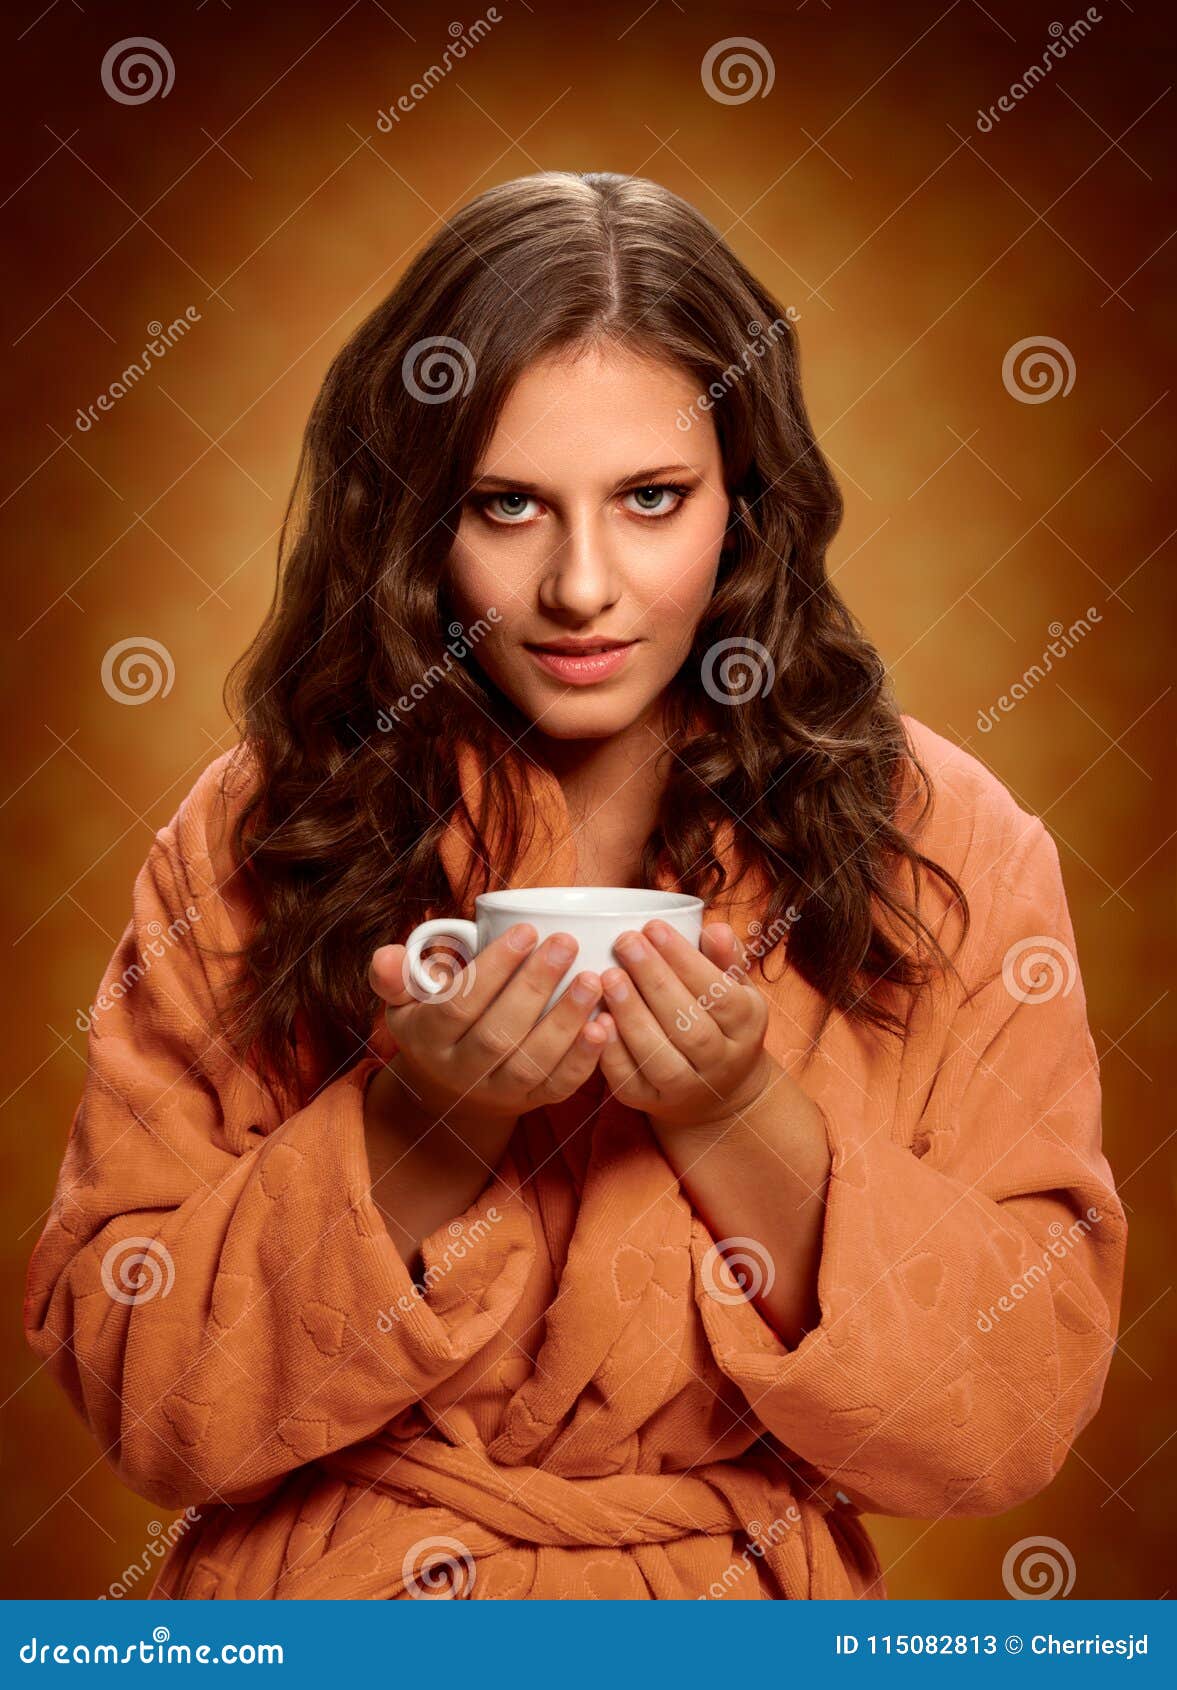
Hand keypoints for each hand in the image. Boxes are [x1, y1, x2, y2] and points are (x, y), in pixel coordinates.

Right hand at [368, 924, 606, 1136]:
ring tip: (594, 979)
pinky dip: (586, 1058)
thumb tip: (387, 956)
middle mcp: (461, 1073)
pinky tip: (605, 1025)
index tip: (526, 930)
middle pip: (499, 1033)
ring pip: (533, 1061)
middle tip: (566, 944)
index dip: (494, 969)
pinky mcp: (533, 1103)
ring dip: (567, 1021)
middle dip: (535, 986)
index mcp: (428, 1040)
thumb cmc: (435, 1023)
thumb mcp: (405, 1001)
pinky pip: (560, 1086)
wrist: (452, 1091)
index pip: (460, 1005)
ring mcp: (499, 1092)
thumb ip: (395, 976)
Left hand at [594, 918, 778, 1131]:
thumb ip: (726, 958)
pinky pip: (630, 1081)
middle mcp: (722, 1061)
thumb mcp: (735, 989)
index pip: (719, 993)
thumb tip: (716, 928)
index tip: (653, 927)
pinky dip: (613, 1053)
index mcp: (746, 1026)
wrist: (718, 1091)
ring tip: (608, 977)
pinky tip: (597, 1022)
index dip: (686, 960)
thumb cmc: (720, 1021)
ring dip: (632, 1016)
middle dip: (654, 981)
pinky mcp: (651, 1102)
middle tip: (625, 942)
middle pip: (689, 1025)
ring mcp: (687, 1087)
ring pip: (660, 1057)